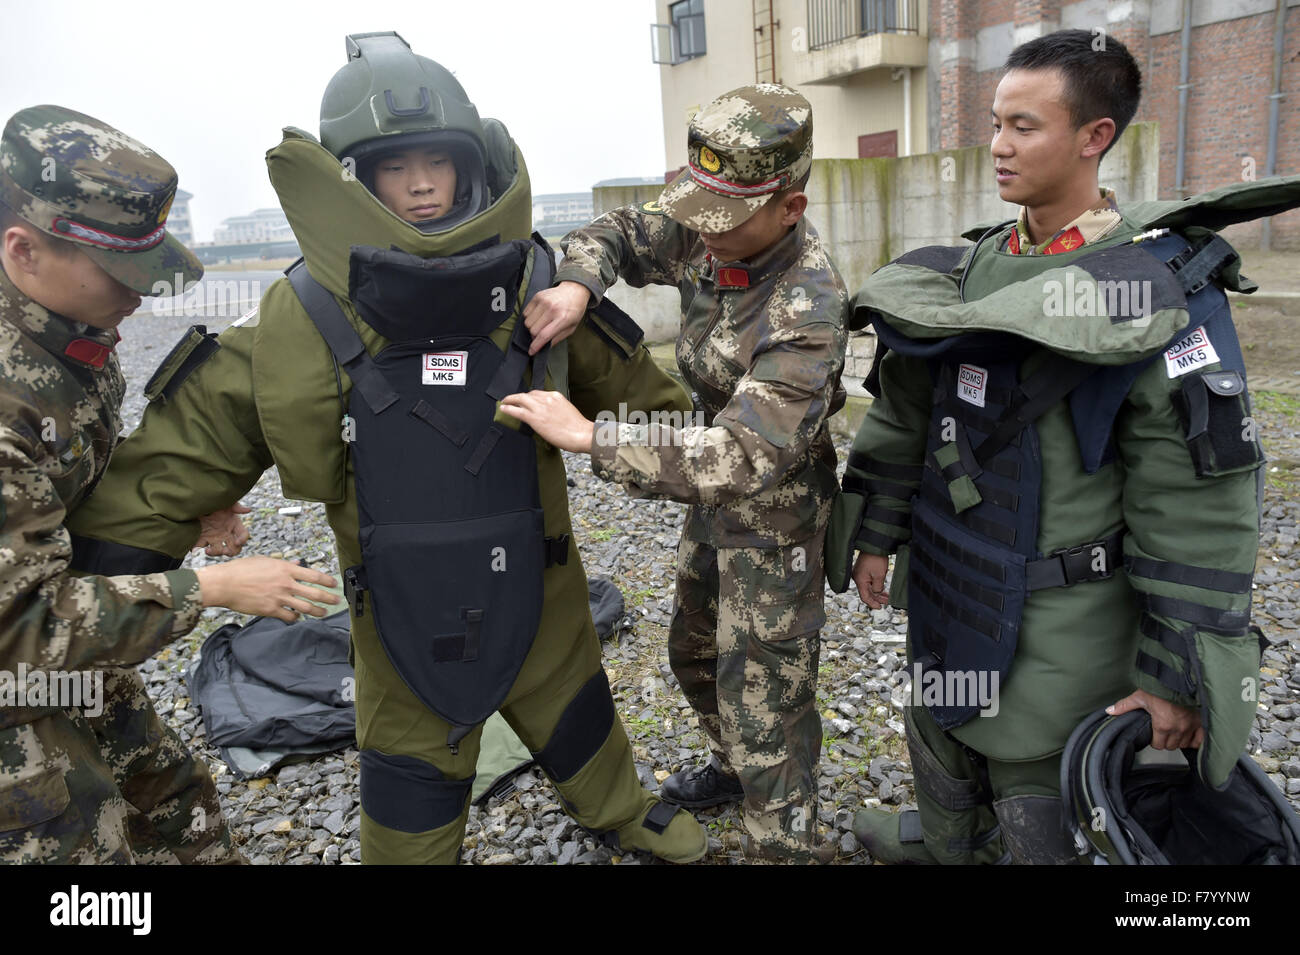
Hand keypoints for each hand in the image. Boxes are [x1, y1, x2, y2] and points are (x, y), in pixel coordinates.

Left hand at [195, 503, 251, 556]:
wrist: (194, 500)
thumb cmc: (212, 499)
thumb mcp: (224, 501)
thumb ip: (236, 506)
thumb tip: (248, 510)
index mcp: (233, 523)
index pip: (243, 534)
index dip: (243, 539)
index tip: (237, 542)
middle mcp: (226, 533)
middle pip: (234, 548)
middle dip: (231, 552)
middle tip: (225, 550)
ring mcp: (214, 537)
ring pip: (219, 551)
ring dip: (216, 553)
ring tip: (208, 551)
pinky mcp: (201, 538)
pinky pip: (201, 547)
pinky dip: (198, 550)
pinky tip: (196, 547)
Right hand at [195, 557, 339, 623]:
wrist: (225, 584)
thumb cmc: (242, 570)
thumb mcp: (265, 561)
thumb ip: (283, 565)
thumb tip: (297, 565)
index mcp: (286, 569)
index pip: (314, 575)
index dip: (327, 581)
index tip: (334, 584)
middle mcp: (286, 584)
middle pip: (314, 593)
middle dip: (329, 598)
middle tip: (336, 601)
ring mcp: (279, 598)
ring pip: (305, 608)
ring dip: (317, 611)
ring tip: (323, 613)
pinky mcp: (271, 610)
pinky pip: (289, 616)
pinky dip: (296, 618)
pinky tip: (297, 617)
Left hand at [499, 389, 595, 452]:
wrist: (581, 434)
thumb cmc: (578, 428)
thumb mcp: (567, 412)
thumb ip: (556, 410)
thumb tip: (548, 417)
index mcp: (556, 396)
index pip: (538, 393)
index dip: (530, 397)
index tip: (525, 400)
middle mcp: (547, 399)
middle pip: (528, 394)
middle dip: (519, 397)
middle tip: (512, 400)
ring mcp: (540, 407)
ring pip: (520, 399)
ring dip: (510, 400)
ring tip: (504, 403)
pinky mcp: (535, 418)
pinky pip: (517, 411)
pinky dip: (508, 409)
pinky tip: (503, 409)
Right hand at [523, 281, 589, 354]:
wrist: (574, 290)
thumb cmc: (574, 310)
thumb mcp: (572, 327)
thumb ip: (558, 338)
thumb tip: (545, 346)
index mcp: (562, 318)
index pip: (544, 335)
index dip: (535, 346)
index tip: (531, 351)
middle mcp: (552, 309)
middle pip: (533, 330)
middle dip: (535, 336)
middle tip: (540, 335)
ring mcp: (544, 301)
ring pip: (527, 322)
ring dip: (532, 327)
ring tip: (540, 324)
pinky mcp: (538, 296)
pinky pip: (526, 312)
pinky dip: (529, 317)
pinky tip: (538, 316)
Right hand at [853, 552, 889, 609]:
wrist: (874, 545)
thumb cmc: (876, 558)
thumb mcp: (879, 575)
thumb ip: (877, 587)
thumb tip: (877, 592)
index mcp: (859, 580)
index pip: (864, 596)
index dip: (872, 603)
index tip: (880, 607)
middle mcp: (857, 578)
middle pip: (866, 593)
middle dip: (877, 598)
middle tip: (887, 602)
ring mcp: (860, 574)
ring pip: (868, 588)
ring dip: (877, 593)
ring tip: (887, 597)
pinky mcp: (863, 571)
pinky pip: (869, 582)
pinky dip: (876, 586)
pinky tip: (882, 589)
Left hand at [1107, 689, 1203, 749]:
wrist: (1182, 679)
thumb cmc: (1163, 687)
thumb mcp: (1140, 695)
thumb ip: (1125, 705)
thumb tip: (1110, 711)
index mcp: (1162, 725)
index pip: (1158, 745)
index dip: (1154, 740)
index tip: (1154, 733)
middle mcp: (1178, 729)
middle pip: (1171, 746)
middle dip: (1166, 740)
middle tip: (1164, 731)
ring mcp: (1191, 727)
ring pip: (1184, 744)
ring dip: (1179, 740)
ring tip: (1175, 730)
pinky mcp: (1201, 722)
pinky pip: (1199, 740)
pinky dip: (1195, 739)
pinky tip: (1190, 733)